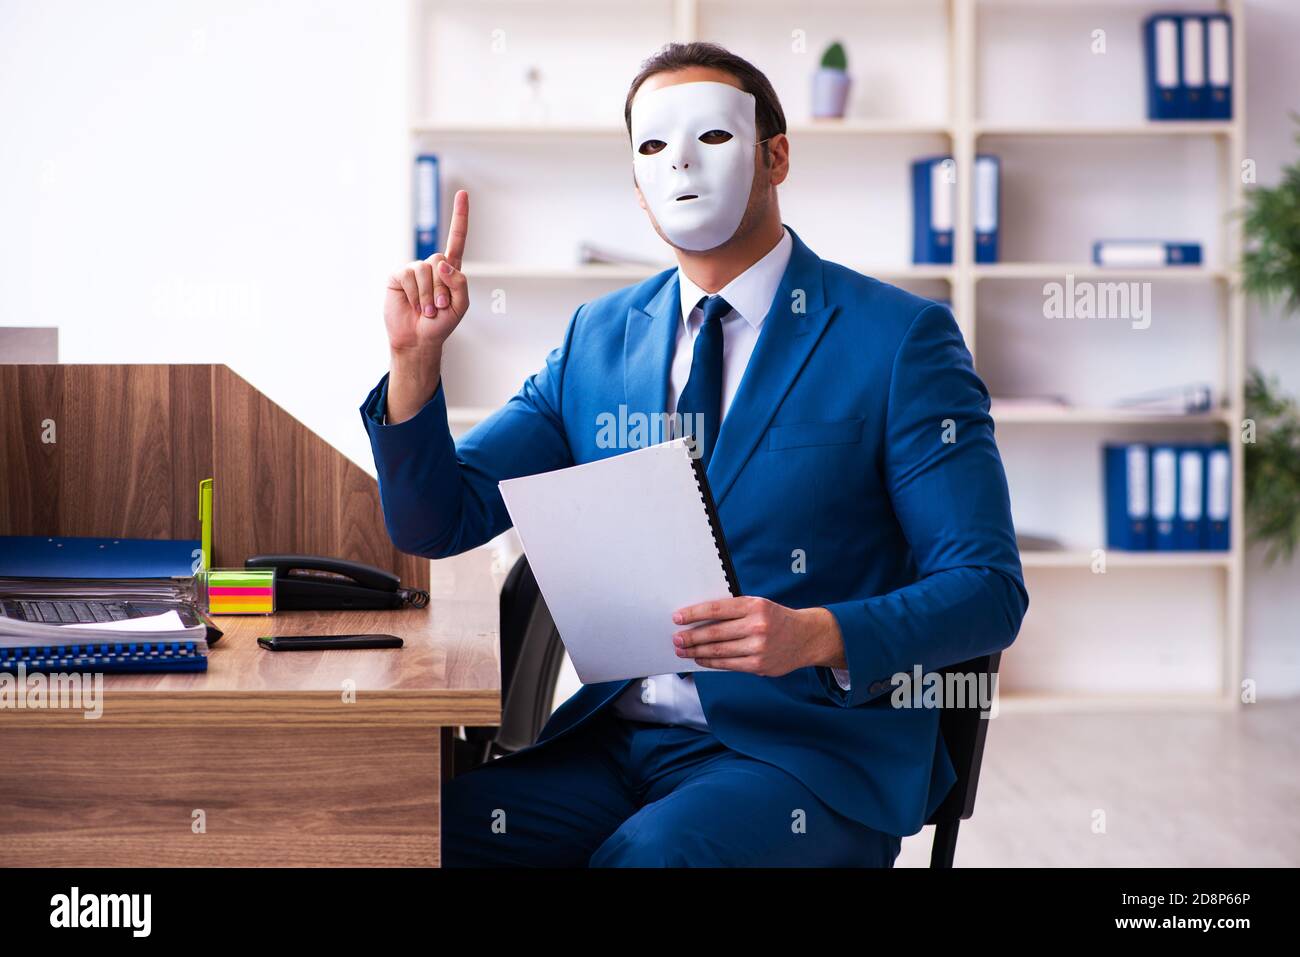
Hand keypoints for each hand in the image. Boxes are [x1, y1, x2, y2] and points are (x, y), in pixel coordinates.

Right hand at [384, 189, 469, 422]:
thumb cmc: (441, 324)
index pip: (457, 239)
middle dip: (442, 288)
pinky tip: (413, 305)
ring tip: (426, 311)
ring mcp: (413, 271)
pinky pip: (408, 276)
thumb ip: (459, 283)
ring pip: (425, 270)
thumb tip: (442, 263)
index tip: (463, 193)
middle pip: (440, 260)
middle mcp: (431, 266)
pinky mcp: (397, 277)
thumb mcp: (460, 306)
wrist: (418, 339)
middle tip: (438, 307)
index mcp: (450, 270)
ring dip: (428, 295)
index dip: (460, 217)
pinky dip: (414, 294)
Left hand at [671, 597, 846, 676]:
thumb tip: (698, 619)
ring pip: (719, 650)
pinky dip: (711, 662)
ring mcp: (759, 647)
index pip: (717, 609)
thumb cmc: (775, 618)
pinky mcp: (759, 665)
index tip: (677, 618)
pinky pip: (728, 664)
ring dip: (697, 651)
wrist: (805, 637)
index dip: (694, 614)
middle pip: (715, 632)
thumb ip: (733, 611)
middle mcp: (757, 626)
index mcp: (754, 605)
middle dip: (691, 636)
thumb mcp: (758, 605)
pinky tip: (700, 659)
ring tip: (682, 650)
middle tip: (676, 638)